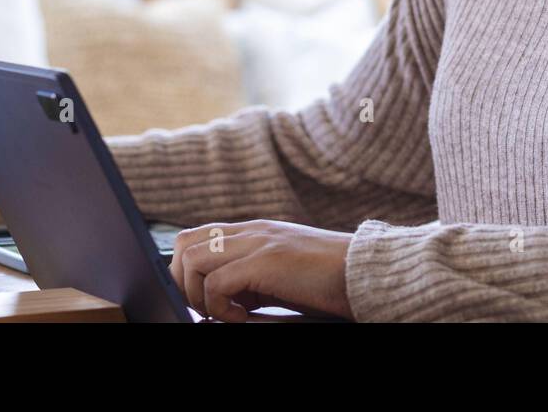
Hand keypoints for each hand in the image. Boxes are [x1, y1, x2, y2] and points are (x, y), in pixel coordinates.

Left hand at [169, 219, 354, 322]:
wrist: (364, 272)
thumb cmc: (327, 280)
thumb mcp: (279, 275)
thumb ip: (249, 278)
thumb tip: (215, 303)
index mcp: (253, 232)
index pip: (196, 237)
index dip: (187, 272)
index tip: (204, 302)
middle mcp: (251, 230)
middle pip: (184, 244)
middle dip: (184, 281)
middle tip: (207, 309)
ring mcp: (258, 241)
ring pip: (192, 260)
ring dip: (199, 295)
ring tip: (227, 314)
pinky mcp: (266, 260)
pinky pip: (216, 284)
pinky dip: (220, 308)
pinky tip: (244, 318)